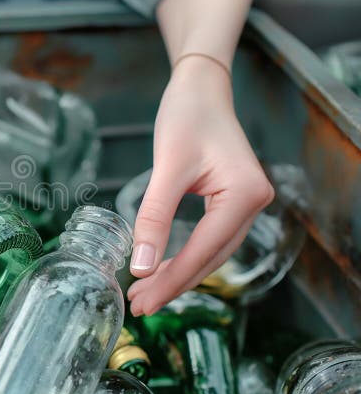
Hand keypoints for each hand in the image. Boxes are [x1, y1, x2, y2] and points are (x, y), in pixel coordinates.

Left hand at [126, 56, 273, 315]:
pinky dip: (185, 256)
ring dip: (178, 274)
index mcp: (245, 196)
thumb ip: (154, 217)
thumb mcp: (167, 167)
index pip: (204, 250)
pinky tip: (161, 268)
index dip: (171, 280)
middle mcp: (254, 204)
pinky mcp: (232, 201)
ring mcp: (245, 204)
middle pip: (210, 258)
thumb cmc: (187, 116)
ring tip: (145, 292)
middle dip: (173, 283)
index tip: (143, 301)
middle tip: (139, 306)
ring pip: (210, 253)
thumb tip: (139, 265)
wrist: (200, 87)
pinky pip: (209, 239)